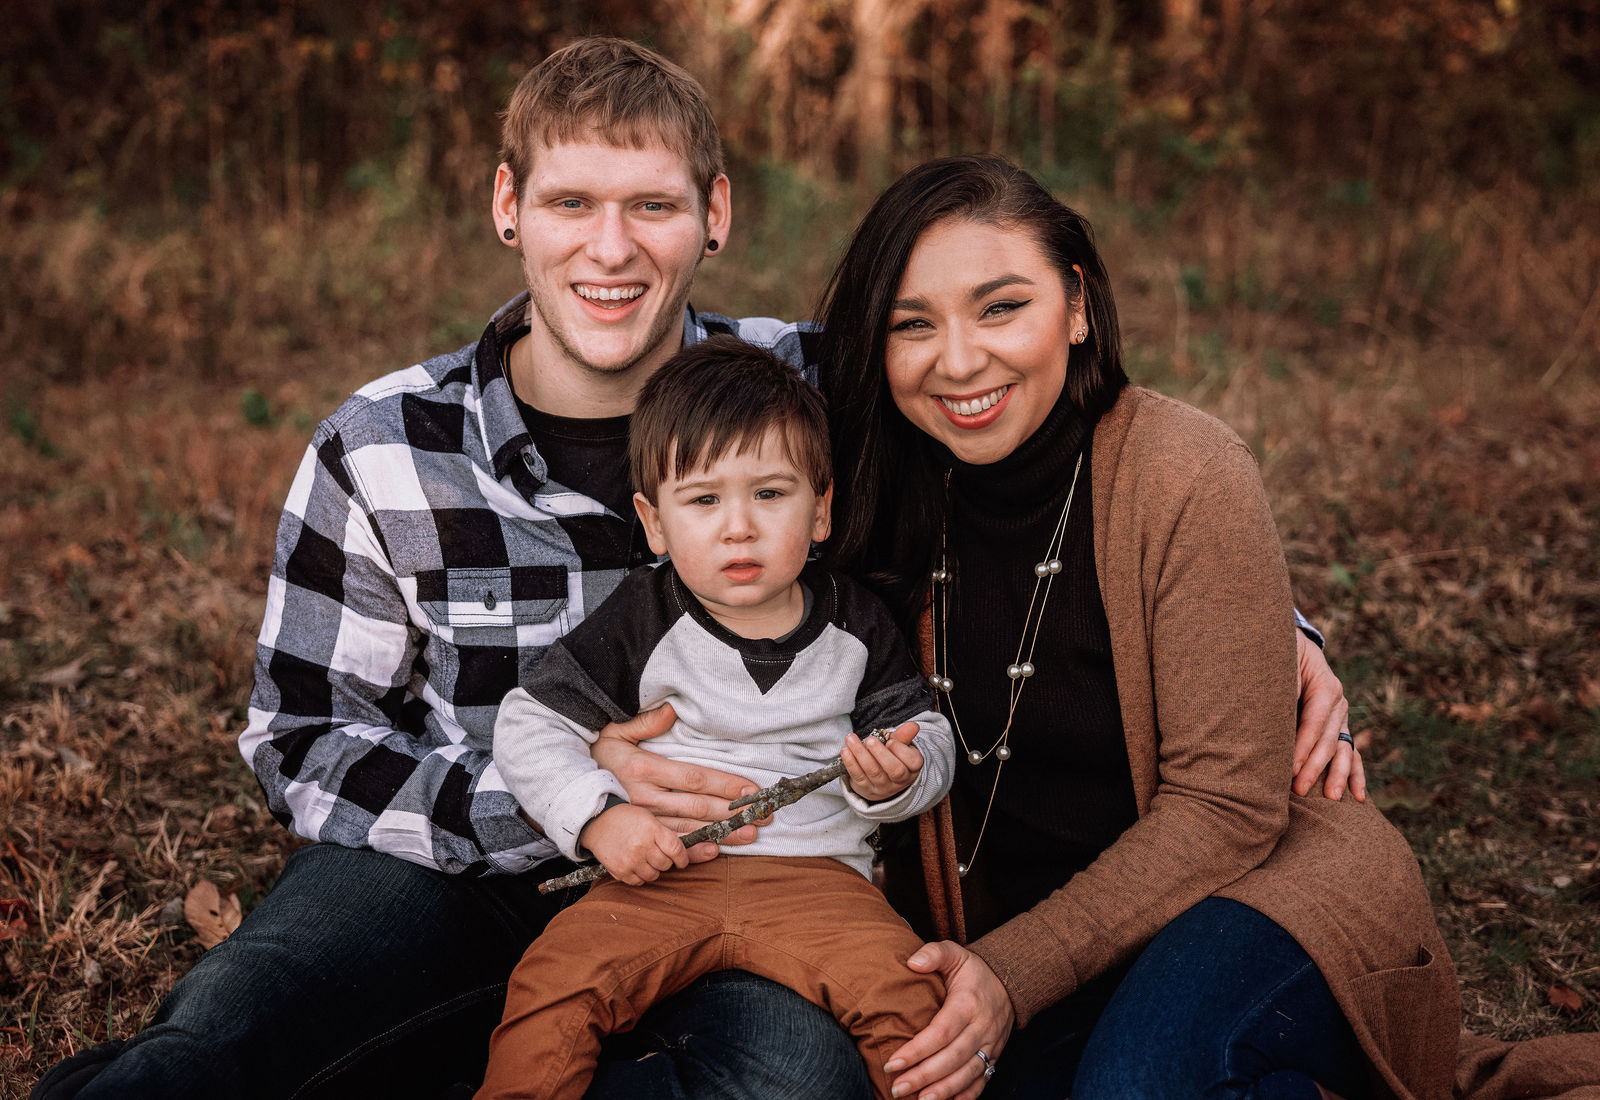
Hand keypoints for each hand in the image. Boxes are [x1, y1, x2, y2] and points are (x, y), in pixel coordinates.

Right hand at [578, 803, 688, 884]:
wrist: (599, 821)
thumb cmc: (627, 819)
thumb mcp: (650, 819)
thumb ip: (666, 835)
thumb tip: (687, 852)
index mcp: (652, 830)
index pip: (676, 850)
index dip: (682, 858)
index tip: (681, 861)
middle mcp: (642, 846)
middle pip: (665, 864)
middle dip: (665, 861)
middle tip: (658, 854)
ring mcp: (630, 860)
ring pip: (653, 876)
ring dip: (653, 869)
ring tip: (645, 859)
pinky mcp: (620, 871)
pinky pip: (638, 882)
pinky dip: (640, 876)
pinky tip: (635, 865)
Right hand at [590, 703, 762, 859]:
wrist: (567, 795)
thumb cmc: (597, 760)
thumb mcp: (615, 733)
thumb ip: (644, 722)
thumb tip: (671, 710)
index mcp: (644, 769)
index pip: (693, 777)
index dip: (724, 784)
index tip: (751, 789)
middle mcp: (646, 798)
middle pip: (697, 806)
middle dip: (733, 812)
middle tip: (763, 816)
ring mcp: (642, 822)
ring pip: (689, 829)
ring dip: (722, 833)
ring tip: (750, 835)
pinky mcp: (638, 839)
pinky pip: (670, 847)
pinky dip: (694, 851)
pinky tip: (716, 851)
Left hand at [842, 721, 923, 800]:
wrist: (881, 782)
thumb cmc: (892, 759)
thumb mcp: (900, 747)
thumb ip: (904, 736)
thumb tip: (913, 726)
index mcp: (912, 769)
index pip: (913, 761)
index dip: (901, 749)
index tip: (890, 741)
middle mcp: (899, 780)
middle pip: (894, 769)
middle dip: (880, 753)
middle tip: (870, 740)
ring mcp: (882, 786)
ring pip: (873, 771)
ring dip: (860, 753)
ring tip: (851, 739)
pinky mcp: (866, 788)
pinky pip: (858, 776)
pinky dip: (850, 762)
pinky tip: (845, 751)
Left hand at [884, 941, 1013, 1099]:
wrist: (1010, 981)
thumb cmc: (974, 971)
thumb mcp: (956, 953)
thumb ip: (934, 953)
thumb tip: (912, 962)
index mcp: (968, 1004)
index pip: (941, 1032)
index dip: (916, 1050)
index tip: (892, 1063)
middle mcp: (981, 1028)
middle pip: (951, 1058)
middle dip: (923, 1076)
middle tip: (897, 1088)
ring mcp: (990, 1044)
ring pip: (967, 1073)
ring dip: (942, 1091)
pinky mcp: (995, 1056)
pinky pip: (982, 1080)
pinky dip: (966, 1095)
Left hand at [1291, 632, 1365, 801]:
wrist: (1291, 646)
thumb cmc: (1280, 654)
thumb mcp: (1281, 659)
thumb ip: (1284, 682)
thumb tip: (1281, 705)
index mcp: (1326, 686)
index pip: (1315, 722)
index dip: (1303, 747)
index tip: (1290, 769)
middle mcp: (1339, 703)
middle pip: (1329, 740)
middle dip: (1315, 767)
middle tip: (1299, 789)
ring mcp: (1342, 717)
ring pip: (1344, 749)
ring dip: (1338, 775)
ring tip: (1332, 798)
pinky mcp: (1340, 727)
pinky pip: (1351, 753)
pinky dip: (1355, 774)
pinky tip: (1358, 797)